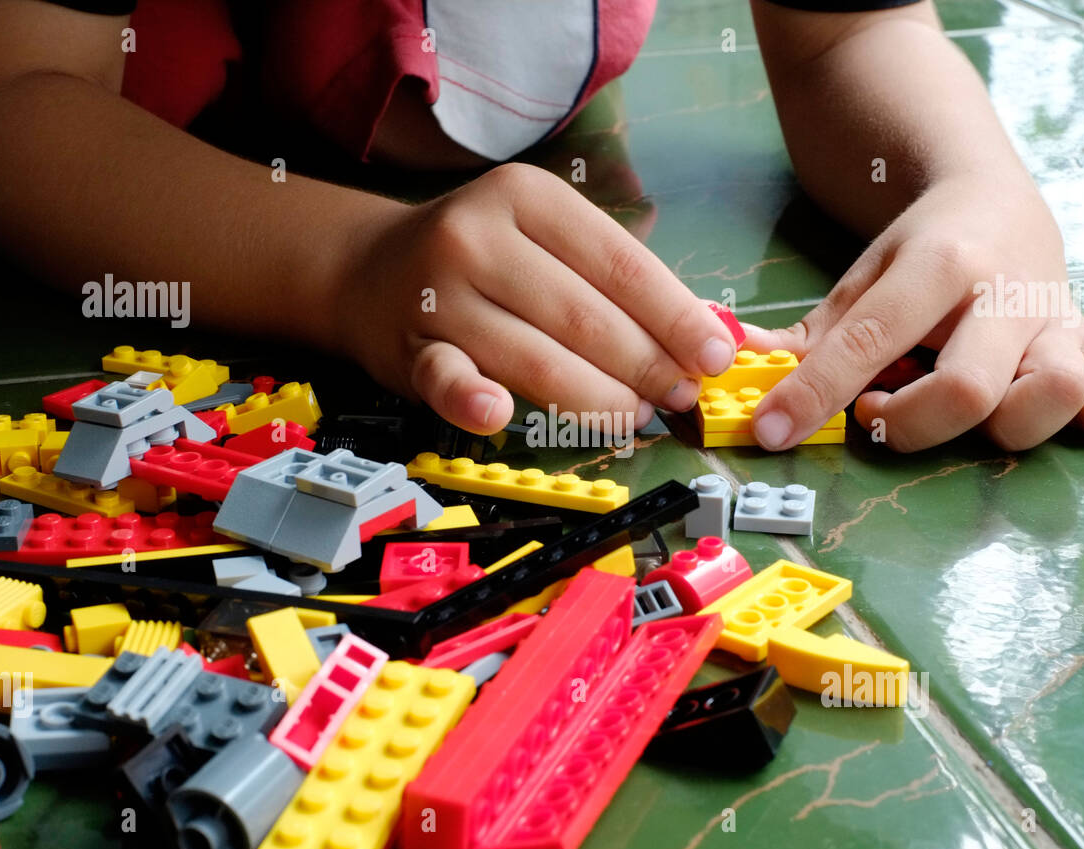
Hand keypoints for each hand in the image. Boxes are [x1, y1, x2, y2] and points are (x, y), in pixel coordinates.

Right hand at [334, 163, 737, 433]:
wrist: (368, 268)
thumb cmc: (484, 257)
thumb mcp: (545, 239)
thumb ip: (615, 278)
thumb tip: (706, 336)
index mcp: (527, 197)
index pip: (619, 263)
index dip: (674, 316)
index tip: (715, 357)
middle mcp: (478, 236)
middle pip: (584, 315)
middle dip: (646, 365)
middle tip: (680, 397)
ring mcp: (438, 293)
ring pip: (536, 357)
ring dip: (598, 398)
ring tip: (637, 416)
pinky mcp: (408, 347)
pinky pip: (447, 377)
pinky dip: (473, 398)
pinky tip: (500, 414)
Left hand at [743, 174, 1083, 451]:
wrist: (996, 200)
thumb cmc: (918, 251)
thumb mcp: (859, 280)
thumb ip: (809, 335)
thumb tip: (742, 372)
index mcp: (940, 264)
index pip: (869, 340)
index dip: (814, 396)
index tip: (772, 431)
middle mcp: (1007, 293)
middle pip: (968, 389)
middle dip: (909, 424)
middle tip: (877, 413)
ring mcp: (1058, 320)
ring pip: (1054, 397)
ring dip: (997, 426)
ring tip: (957, 411)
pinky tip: (1032, 412)